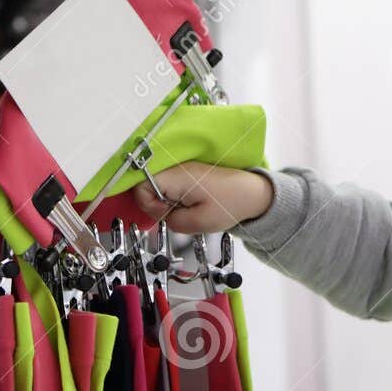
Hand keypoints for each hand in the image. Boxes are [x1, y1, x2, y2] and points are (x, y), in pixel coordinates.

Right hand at [133, 162, 274, 234]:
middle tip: (177, 213)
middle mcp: (175, 167)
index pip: (139, 186)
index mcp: (176, 175)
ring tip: (187, 208)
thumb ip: (174, 222)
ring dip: (166, 201)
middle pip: (145, 185)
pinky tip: (189, 204)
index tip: (166, 214)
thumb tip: (163, 219)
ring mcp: (180, 168)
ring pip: (156, 187)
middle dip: (156, 204)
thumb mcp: (200, 222)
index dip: (148, 205)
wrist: (252, 192)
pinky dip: (174, 197)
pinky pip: (168, 186)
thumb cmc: (232, 202)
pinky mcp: (186, 173)